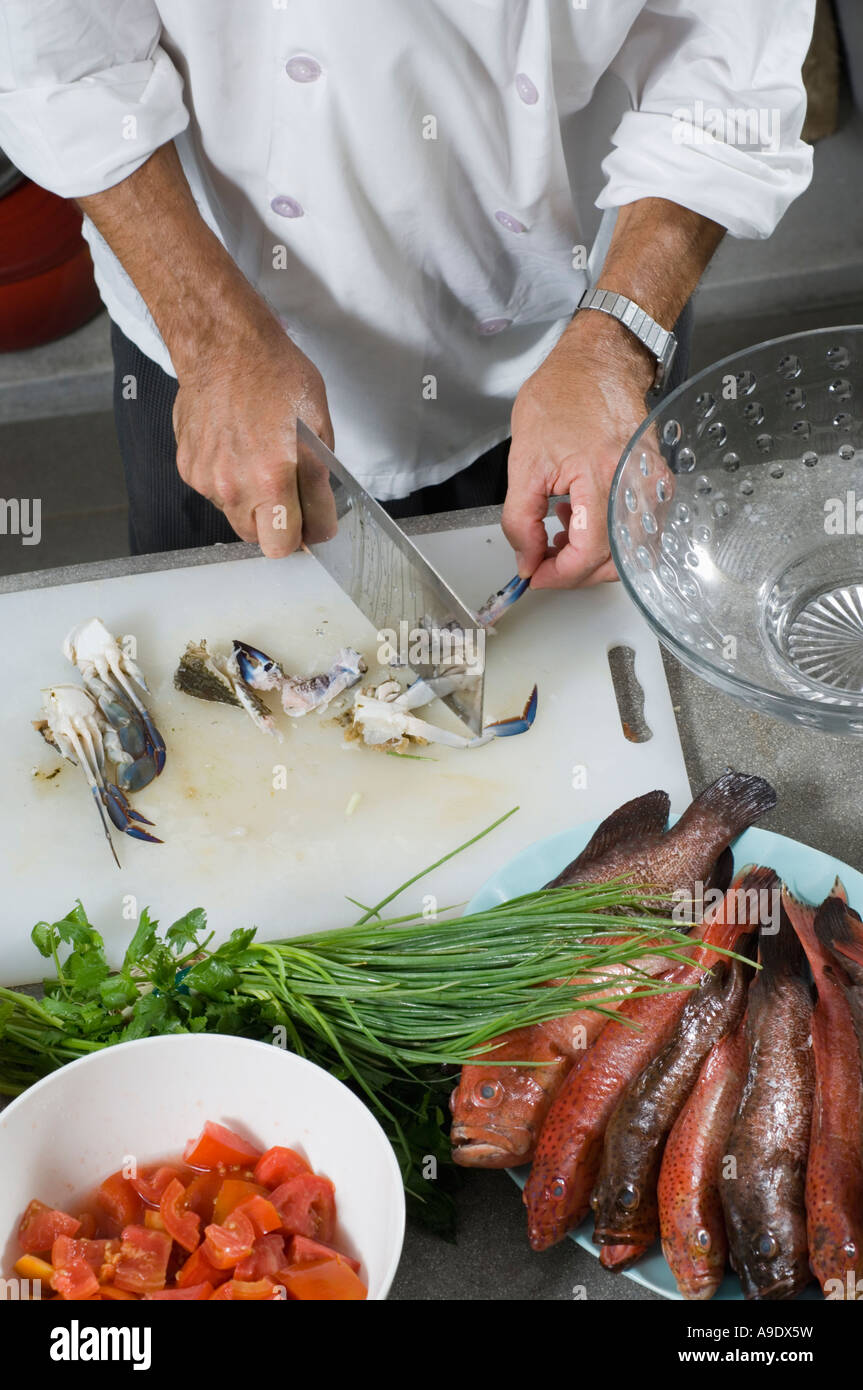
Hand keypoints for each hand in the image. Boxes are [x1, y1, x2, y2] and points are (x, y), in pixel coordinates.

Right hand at [172, 312, 335, 557]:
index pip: (288, 543)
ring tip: (259, 460)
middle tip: (289, 496)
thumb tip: (320, 520)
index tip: (311, 521)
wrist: (223, 346)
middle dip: (278, 526)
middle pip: (260, 540)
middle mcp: (235, 486)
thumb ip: (319, 482)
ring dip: (251, 502)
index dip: (305, 535)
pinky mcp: (189, 469)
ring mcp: (207, 479)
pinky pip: (214, 493)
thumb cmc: (275, 375)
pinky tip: (236, 449)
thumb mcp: (319, 425)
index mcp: (273, 478)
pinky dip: (228, 481)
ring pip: (236, 516)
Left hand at [503, 311, 654, 588]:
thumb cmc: (563, 396)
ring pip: (628, 551)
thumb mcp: (525, 461)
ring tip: (556, 530)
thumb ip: (521, 520)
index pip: (589, 553)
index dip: (559, 575)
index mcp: (602, 477)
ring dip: (590, 555)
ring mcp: (652, 485)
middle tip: (540, 558)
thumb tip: (526, 559)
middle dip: (573, 570)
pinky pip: (637, 529)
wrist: (599, 361)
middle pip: (613, 562)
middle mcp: (636, 485)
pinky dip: (606, 537)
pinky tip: (577, 514)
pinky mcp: (657, 482)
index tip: (534, 575)